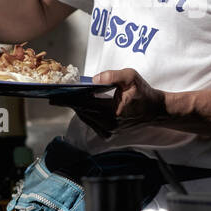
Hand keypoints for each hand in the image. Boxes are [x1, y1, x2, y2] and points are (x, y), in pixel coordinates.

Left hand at [50, 68, 166, 137]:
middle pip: (82, 112)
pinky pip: (92, 123)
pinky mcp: (109, 134)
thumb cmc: (144, 92)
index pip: (84, 104)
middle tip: (56, 96)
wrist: (156, 110)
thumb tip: (94, 79)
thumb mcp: (131, 77)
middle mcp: (108, 125)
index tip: (55, 96)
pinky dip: (86, 114)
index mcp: (112, 113)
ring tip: (65, 99)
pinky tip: (81, 105)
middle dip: (70, 103)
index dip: (69, 99)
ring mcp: (109, 132)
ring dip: (77, 108)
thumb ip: (112, 76)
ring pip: (86, 119)